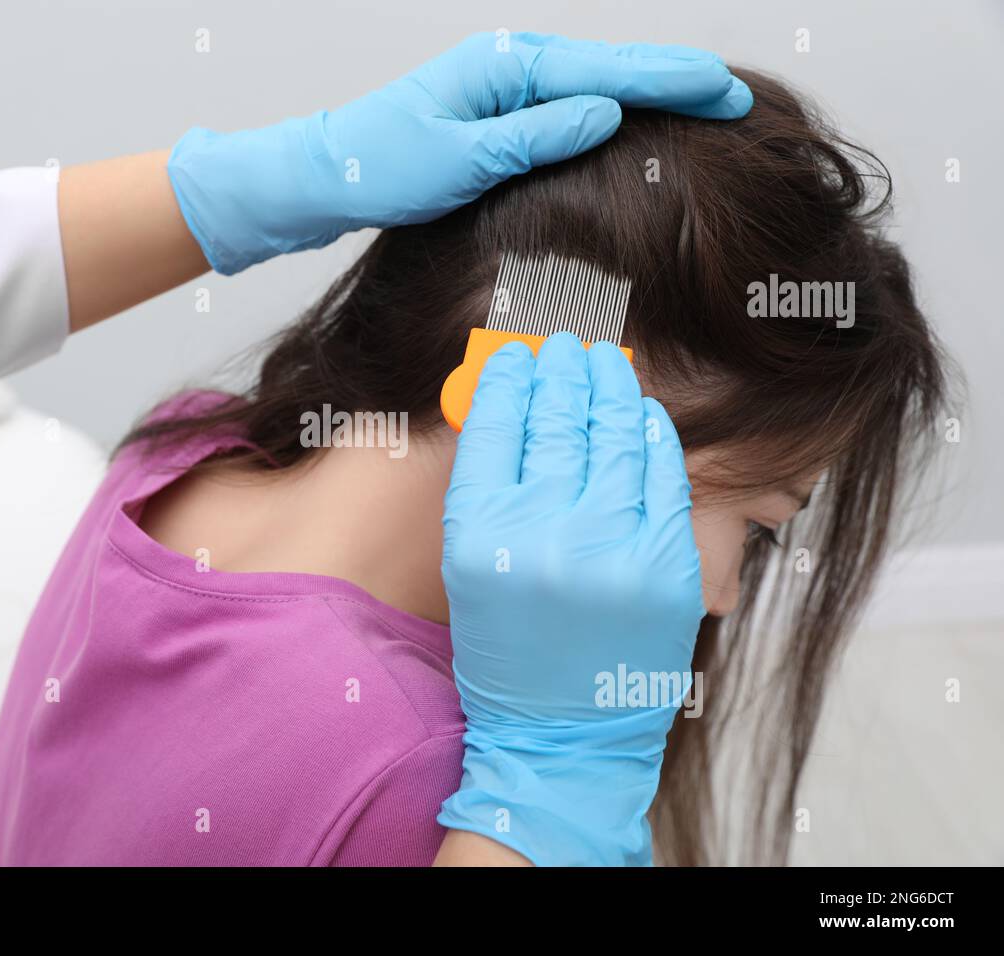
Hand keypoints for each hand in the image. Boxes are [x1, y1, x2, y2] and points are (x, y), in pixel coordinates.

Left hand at [167, 34, 751, 273]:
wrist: (324, 175)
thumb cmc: (379, 167)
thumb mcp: (460, 159)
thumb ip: (535, 136)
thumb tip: (607, 113)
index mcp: (507, 68)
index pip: (609, 72)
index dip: (674, 83)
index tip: (729, 95)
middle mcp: (512, 67)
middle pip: (613, 68)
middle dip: (677, 80)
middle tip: (740, 97)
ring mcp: (505, 87)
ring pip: (596, 84)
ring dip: (651, 93)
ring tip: (707, 105)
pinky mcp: (498, 112)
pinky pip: (570, 103)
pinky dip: (612, 109)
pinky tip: (635, 122)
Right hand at [436, 333, 705, 865]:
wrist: (562, 735)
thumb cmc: (508, 650)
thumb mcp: (471, 567)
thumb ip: (487, 488)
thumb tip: (513, 403)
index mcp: (481, 534)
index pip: (496, 426)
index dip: (509, 378)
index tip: (517, 355)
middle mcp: (545, 534)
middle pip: (555, 422)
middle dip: (560, 370)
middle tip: (564, 342)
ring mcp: (614, 548)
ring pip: (613, 437)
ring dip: (608, 388)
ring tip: (602, 361)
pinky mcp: (667, 565)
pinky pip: (661, 475)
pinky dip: (650, 434)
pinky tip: (639, 411)